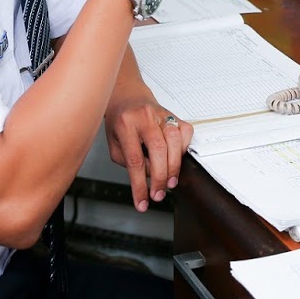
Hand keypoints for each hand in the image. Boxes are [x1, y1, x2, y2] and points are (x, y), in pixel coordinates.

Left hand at [105, 90, 193, 211]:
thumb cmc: (120, 121)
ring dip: (174, 166)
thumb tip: (150, 176)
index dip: (139, 185)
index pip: (134, 160)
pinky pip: (186, 132)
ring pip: (175, 140)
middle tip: (158, 194)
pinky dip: (184, 148)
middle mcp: (145, 117)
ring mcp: (162, 114)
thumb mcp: (114, 144)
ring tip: (169, 182)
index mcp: (125, 124)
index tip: (142, 202)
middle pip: (157, 150)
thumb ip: (129, 162)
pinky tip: (177, 158)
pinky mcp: (174, 114)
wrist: (127, 96)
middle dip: (160, 177)